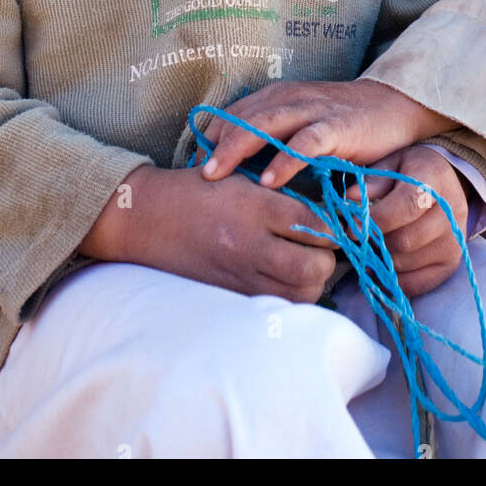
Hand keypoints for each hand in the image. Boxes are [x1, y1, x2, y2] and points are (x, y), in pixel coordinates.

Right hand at [78, 162, 340, 303]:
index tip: (337, 224)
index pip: (317, 225)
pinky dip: (289, 296)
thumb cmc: (200, 190)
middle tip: (320, 247)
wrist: (147, 217)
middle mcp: (251, 243)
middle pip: (316, 267)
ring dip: (311, 281)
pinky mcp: (230, 295)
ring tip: (303, 263)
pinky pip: (277, 306)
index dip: (336, 227)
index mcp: (256, 205)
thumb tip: (331, 218)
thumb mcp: (243, 179)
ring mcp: (240, 274)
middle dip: (327, 259)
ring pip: (301, 294)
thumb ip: (284, 197)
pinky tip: (283, 279)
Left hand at [196, 78, 454, 189]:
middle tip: (195, 174)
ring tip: (216, 174)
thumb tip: (235, 172)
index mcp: (276, 99)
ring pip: (266, 126)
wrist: (392, 107)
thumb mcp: (300, 128)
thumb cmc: (342, 125)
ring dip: (238, 149)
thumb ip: (272, 142)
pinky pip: (305, 143)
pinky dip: (285, 161)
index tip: (193, 169)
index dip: (212, 140)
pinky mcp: (336, 127)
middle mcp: (289, 99)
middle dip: (215, 145)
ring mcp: (312, 111)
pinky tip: (269, 181)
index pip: (233, 116)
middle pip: (242, 118)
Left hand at [344, 144, 470, 296]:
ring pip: (407, 262)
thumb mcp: (392, 164)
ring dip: (383, 259)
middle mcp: (452, 212)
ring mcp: (454, 240)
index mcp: (435, 179)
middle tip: (361, 236)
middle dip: (376, 241)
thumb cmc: (411, 172)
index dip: (377, 219)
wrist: (446, 182)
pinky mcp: (451, 262)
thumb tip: (350, 198)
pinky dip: (395, 279)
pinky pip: (418, 283)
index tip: (351, 226)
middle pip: (406, 240)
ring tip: (374, 245)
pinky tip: (383, 265)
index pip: (407, 205)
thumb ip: (373, 180)